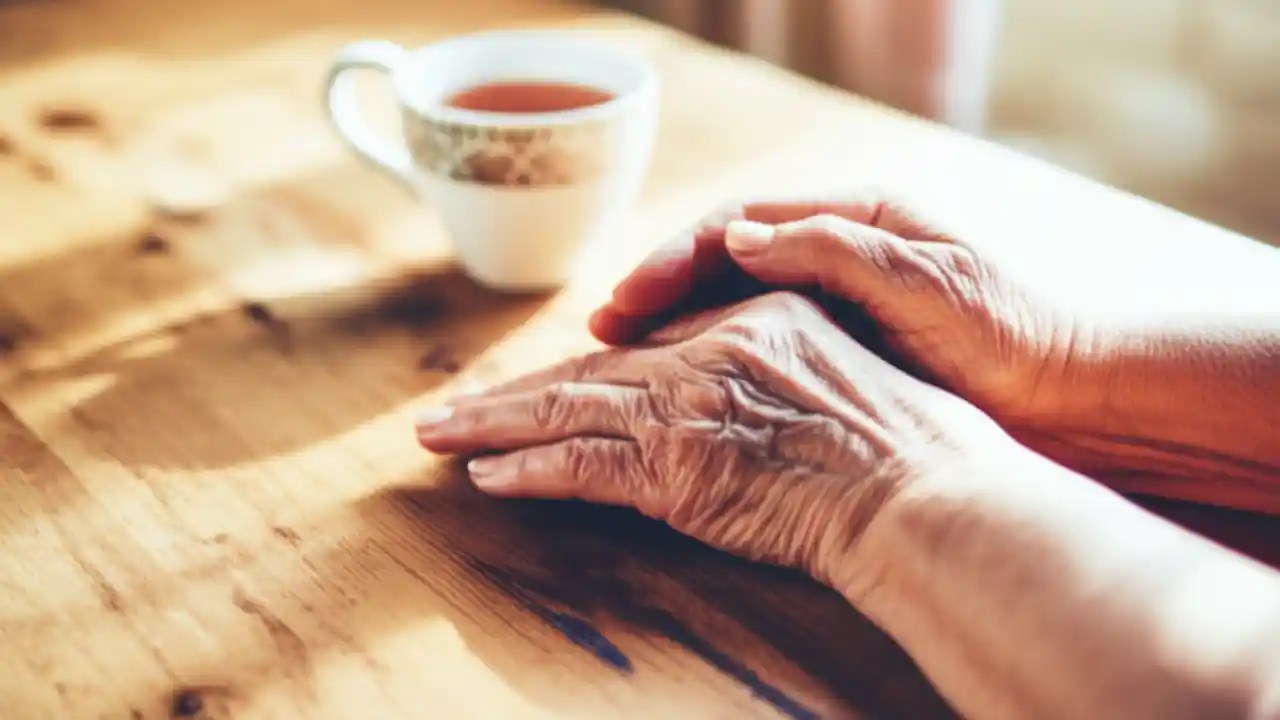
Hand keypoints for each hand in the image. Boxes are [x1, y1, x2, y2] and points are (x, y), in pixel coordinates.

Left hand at [417, 292, 1011, 591]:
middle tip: (445, 407)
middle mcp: (709, 349)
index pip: (641, 347)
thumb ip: (775, 364)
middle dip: (508, 394)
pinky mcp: (676, 466)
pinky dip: (528, 470)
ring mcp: (688, 405)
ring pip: (565, 410)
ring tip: (437, 434)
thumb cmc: (908, 443)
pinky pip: (582, 466)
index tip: (535, 388)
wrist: (923, 491)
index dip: (579, 372)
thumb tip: (725, 388)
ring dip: (492, 425)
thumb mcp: (842, 374)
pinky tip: (485, 476)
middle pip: (586, 371)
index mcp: (750, 317)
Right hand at [588, 195, 1088, 428]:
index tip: (626, 297)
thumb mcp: (922, 278)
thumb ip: (833, 250)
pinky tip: (677, 385)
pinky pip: (757, 346)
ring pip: (730, 304)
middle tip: (602, 328)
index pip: (740, 225)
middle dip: (658, 290)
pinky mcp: (837, 351)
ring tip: (617, 357)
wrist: (1057, 397)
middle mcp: (831, 253)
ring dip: (674, 327)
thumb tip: (737, 237)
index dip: (675, 258)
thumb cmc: (1001, 331)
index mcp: (852, 219)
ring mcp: (831, 303)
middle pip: (722, 261)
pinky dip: (711, 360)